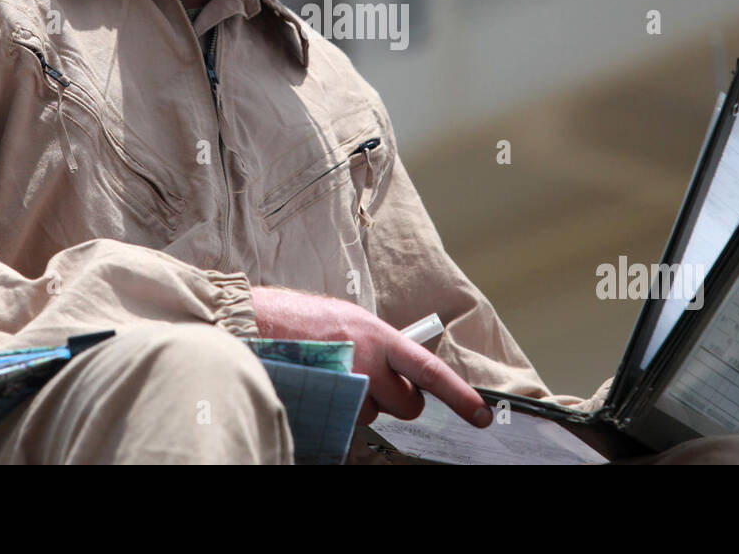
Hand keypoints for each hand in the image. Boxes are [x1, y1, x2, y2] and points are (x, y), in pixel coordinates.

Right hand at [250, 286, 492, 428]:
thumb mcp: (352, 320)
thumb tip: (402, 368)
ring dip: (362, 401)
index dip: (458, 395)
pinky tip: (325, 383)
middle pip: (406, 404)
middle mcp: (367, 363)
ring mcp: (345, 387)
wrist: (258, 322)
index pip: (429, 370)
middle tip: (375, 382)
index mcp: (379, 335)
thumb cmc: (304, 319)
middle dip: (398, 401)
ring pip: (373, 414)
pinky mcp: (328, 405)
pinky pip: (348, 420)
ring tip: (336, 372)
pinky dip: (341, 409)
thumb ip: (381, 344)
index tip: (481, 415)